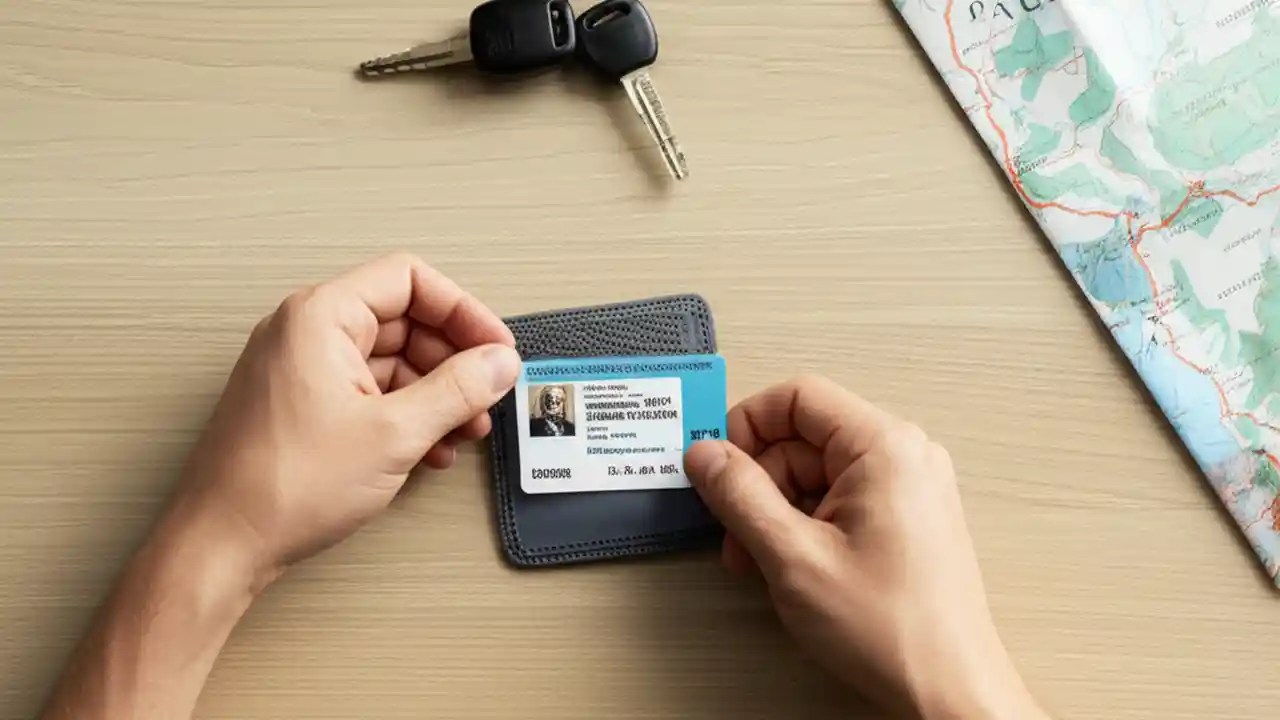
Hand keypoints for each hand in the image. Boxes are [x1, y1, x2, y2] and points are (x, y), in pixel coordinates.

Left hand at [170, 253, 520, 590]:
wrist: (222, 545)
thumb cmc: (283, 485)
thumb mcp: (394, 433)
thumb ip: (457, 390)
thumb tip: (498, 362)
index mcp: (321, 316)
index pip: (409, 280)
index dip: (462, 310)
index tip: (495, 348)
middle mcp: (307, 333)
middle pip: (404, 320)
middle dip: (453, 360)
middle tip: (487, 395)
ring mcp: (303, 370)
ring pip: (391, 360)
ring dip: (436, 393)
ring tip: (465, 430)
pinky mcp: (304, 406)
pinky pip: (369, 391)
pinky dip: (406, 413)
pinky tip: (430, 450)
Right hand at [684, 377, 1046, 719]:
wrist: (948, 693)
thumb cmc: (891, 629)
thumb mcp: (793, 557)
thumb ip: (740, 496)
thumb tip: (704, 454)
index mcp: (885, 447)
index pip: (799, 397)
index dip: (747, 425)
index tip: (716, 465)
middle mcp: (903, 456)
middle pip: (803, 439)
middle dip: (758, 484)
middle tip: (735, 536)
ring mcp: (907, 488)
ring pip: (815, 474)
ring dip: (775, 513)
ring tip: (760, 564)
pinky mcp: (905, 519)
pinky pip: (838, 500)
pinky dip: (804, 527)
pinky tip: (790, 568)